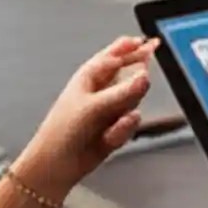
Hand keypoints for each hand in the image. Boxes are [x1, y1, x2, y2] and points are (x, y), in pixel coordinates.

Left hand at [13, 36, 159, 199]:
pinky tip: (109, 138)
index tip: (150, 42)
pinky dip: (121, 131)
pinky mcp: (114, 128)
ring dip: (126, 112)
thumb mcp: (94, 107)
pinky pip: (130, 124)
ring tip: (115, 122)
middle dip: (137, 77)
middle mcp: (100, 90)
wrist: (57, 165)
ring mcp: (108, 109)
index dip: (132, 47)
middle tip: (146, 78)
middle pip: (128, 75)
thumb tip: (146, 77)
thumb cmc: (64, 131)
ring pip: (133, 102)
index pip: (115, 55)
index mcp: (89, 76)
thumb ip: (123, 92)